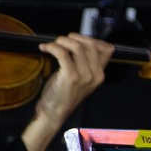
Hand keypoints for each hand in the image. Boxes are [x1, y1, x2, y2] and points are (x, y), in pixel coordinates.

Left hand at [23, 34, 113, 150]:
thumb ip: (86, 63)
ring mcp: (84, 76)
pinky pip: (62, 53)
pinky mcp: (70, 76)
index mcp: (100, 75)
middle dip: (74, 37)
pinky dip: (52, 47)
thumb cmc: (64, 95)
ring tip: (53, 44)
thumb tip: (79, 42)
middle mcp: (95, 75)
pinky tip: (45, 48)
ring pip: (77, 47)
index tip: (77, 39)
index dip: (91, 39)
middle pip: (91, 44)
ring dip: (62, 41)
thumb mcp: (81, 79)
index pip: (106, 49)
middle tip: (61, 40)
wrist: (54, 113)